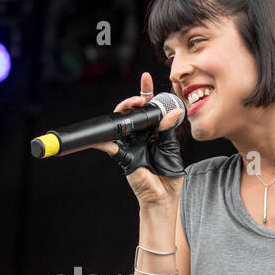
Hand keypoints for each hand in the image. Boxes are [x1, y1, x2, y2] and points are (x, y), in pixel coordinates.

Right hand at [86, 71, 184, 207]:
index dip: (146, 92)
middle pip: (132, 112)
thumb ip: (168, 129)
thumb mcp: (171, 148)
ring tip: (133, 105)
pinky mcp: (122, 156)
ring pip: (120, 123)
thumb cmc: (169, 175)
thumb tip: (172, 112)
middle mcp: (139, 136)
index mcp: (153, 132)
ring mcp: (129, 144)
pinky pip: (108, 145)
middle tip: (141, 97)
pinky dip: (102, 139)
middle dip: (134, 100)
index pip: (148, 108)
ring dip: (124, 111)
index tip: (146, 78)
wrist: (163, 196)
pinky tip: (103, 133)